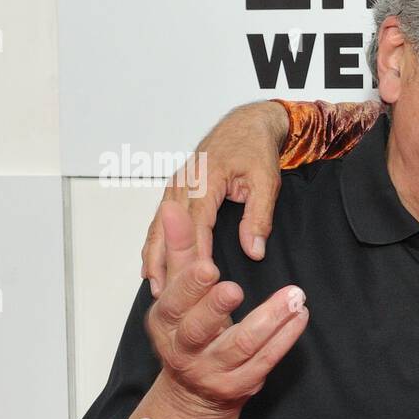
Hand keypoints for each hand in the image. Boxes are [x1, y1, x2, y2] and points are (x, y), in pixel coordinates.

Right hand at [141, 101, 288, 296]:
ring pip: (159, 225)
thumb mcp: (266, 181)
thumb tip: (254, 250)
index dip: (195, 255)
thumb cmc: (256, 149)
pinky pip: (161, 219)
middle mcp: (183, 182)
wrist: (246, 124)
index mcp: (204, 179)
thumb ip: (259, 216)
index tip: (197, 281)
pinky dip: (154, 242)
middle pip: (168, 228)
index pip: (198, 225)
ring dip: (153, 255)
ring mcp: (176, 184)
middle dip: (164, 262)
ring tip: (153, 286)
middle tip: (163, 294)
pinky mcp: (176, 188)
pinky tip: (152, 262)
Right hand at [146, 201, 308, 416]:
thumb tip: (172, 207)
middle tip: (235, 287)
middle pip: (199, 328)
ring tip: (294, 296)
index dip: (189, 286)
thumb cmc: (187, 332)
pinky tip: (300, 317)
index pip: (175, 301)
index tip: (207, 267)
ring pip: (241, 345)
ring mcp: (213, 371)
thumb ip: (179, 251)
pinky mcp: (240, 385)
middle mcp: (183, 351)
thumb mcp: (179, 292)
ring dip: (270, 319)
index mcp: (165, 324)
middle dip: (216, 308)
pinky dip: (286, 338)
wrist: (193, 394)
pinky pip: (266, 361)